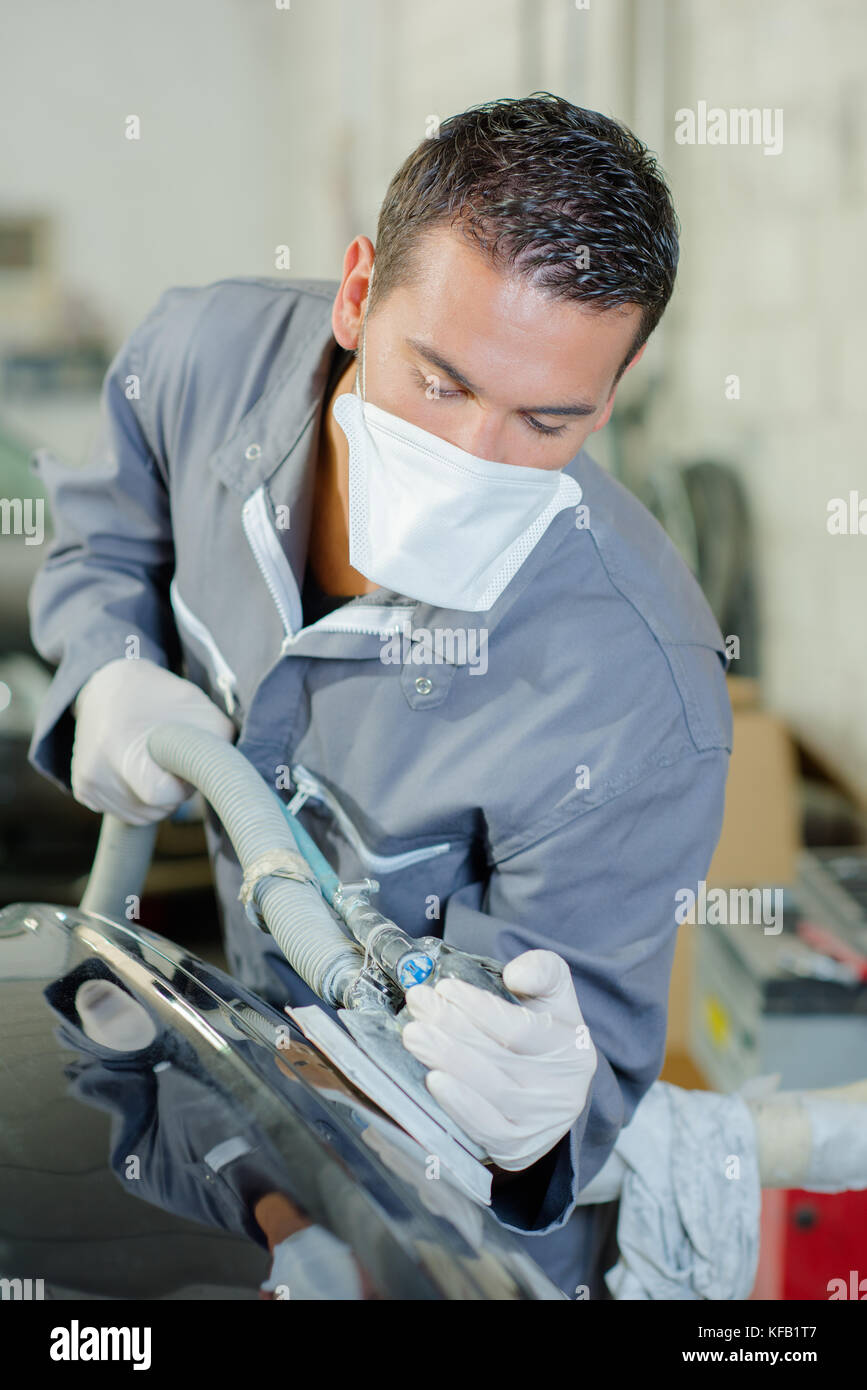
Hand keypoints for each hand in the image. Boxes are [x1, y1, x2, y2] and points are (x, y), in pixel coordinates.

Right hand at [71, 657, 234, 824]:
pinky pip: (123, 811)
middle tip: (173, 761)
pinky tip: (137, 770)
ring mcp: (87, 784)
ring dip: (157, 799)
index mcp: (119, 747)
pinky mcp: (83, 790)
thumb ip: (218, 738)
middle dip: (173, 793)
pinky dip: (138, 798)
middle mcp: (97, 771)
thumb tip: (239, 773)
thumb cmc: (156, 694)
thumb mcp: (194, 704)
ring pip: (140, 816)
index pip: (159, 795)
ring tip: (155, 763)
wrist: (104, 685)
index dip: (180, 787)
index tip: (182, 766)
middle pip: (153, 811)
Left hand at [401, 949, 596, 1170]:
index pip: (522, 1028)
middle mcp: (562, 1090)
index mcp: (572, 1048)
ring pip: (490, 1091)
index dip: (481, 1008)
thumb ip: (542, 971)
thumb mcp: (554, 997)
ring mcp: (541, 1123)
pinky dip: (458, 1104)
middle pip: (499, 1057)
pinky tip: (433, 1080)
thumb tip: (517, 974)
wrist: (550, 1094)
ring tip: (415, 1035)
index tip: (445, 988)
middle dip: (452, 1027)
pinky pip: (486, 1128)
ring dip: (447, 1060)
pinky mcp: (518, 1148)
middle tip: (418, 1003)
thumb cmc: (542, 1035)